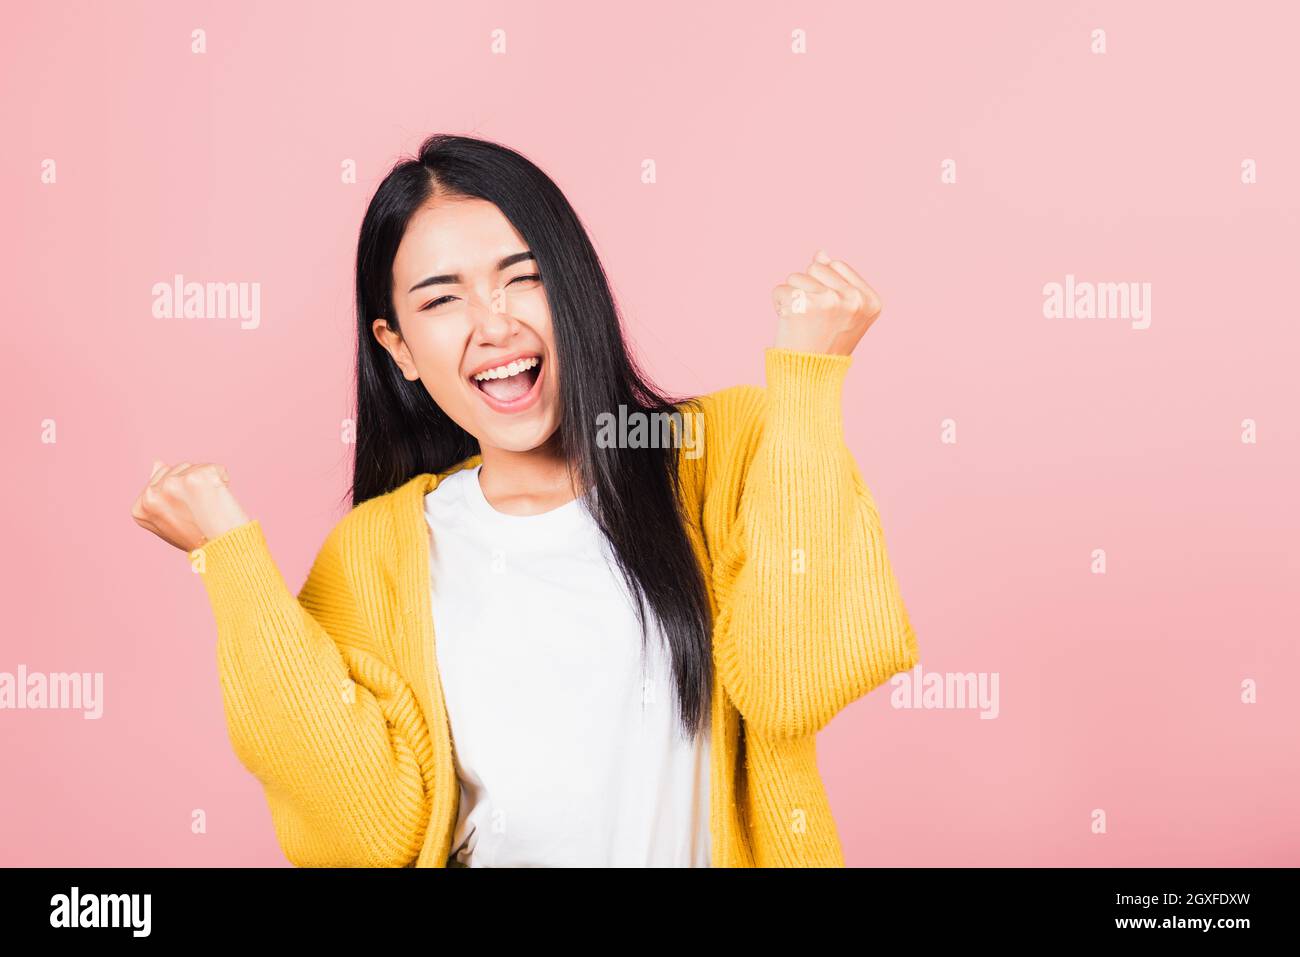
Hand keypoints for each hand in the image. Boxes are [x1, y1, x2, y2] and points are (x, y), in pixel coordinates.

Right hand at [131, 460, 250, 552]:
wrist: (223, 549)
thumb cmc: (198, 537)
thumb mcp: (169, 518)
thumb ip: (158, 494)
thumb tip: (157, 462)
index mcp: (139, 507)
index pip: (159, 478)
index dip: (180, 495)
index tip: (186, 513)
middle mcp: (151, 495)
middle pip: (176, 470)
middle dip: (191, 485)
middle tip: (200, 511)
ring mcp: (172, 484)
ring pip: (193, 467)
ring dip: (206, 482)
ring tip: (209, 507)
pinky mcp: (196, 477)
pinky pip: (215, 467)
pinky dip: (222, 479)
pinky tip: (220, 499)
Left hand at [772, 249, 882, 356]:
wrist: (808, 377)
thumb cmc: (824, 344)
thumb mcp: (842, 312)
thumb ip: (836, 281)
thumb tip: (820, 253)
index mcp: (870, 300)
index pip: (836, 265)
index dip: (824, 284)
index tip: (827, 313)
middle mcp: (853, 299)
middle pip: (815, 266)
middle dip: (807, 287)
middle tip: (812, 318)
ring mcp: (829, 301)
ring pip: (795, 276)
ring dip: (792, 296)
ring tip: (802, 322)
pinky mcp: (803, 305)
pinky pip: (779, 290)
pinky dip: (778, 305)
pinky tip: (789, 324)